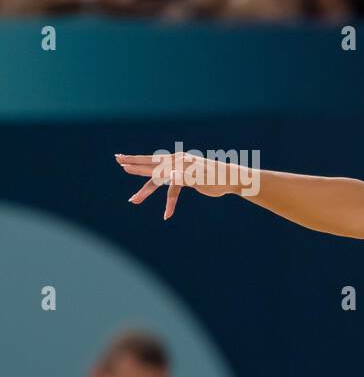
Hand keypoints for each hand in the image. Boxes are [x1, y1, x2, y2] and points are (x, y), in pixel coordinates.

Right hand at [116, 151, 250, 219]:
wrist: (233, 181)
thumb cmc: (219, 178)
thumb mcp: (202, 177)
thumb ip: (184, 176)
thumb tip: (169, 175)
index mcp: (179, 161)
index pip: (154, 162)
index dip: (138, 164)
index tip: (122, 163)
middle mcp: (178, 163)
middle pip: (152, 166)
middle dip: (135, 165)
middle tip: (117, 160)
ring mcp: (181, 172)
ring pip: (160, 182)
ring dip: (147, 192)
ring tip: (133, 201)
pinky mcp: (187, 181)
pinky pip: (174, 192)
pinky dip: (170, 203)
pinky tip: (167, 215)